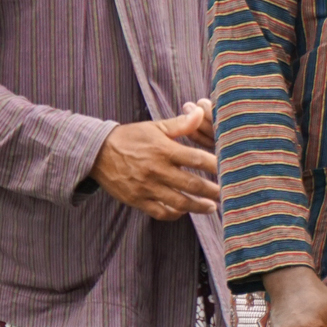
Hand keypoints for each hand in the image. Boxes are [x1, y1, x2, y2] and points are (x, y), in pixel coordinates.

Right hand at [89, 107, 220, 219]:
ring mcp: (146, 188)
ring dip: (198, 207)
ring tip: (212, 207)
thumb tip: (200, 112)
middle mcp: (156, 170)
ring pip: (178, 202)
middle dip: (212, 191)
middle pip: (191, 184)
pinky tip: (185, 211)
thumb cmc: (131, 137)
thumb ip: (180, 124)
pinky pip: (160, 212)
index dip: (215, 165)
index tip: (229, 169)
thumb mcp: (155, 127)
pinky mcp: (137, 200)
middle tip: (228, 194)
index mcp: (163, 150)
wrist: (96, 153)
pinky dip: (175, 214)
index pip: (196, 158)